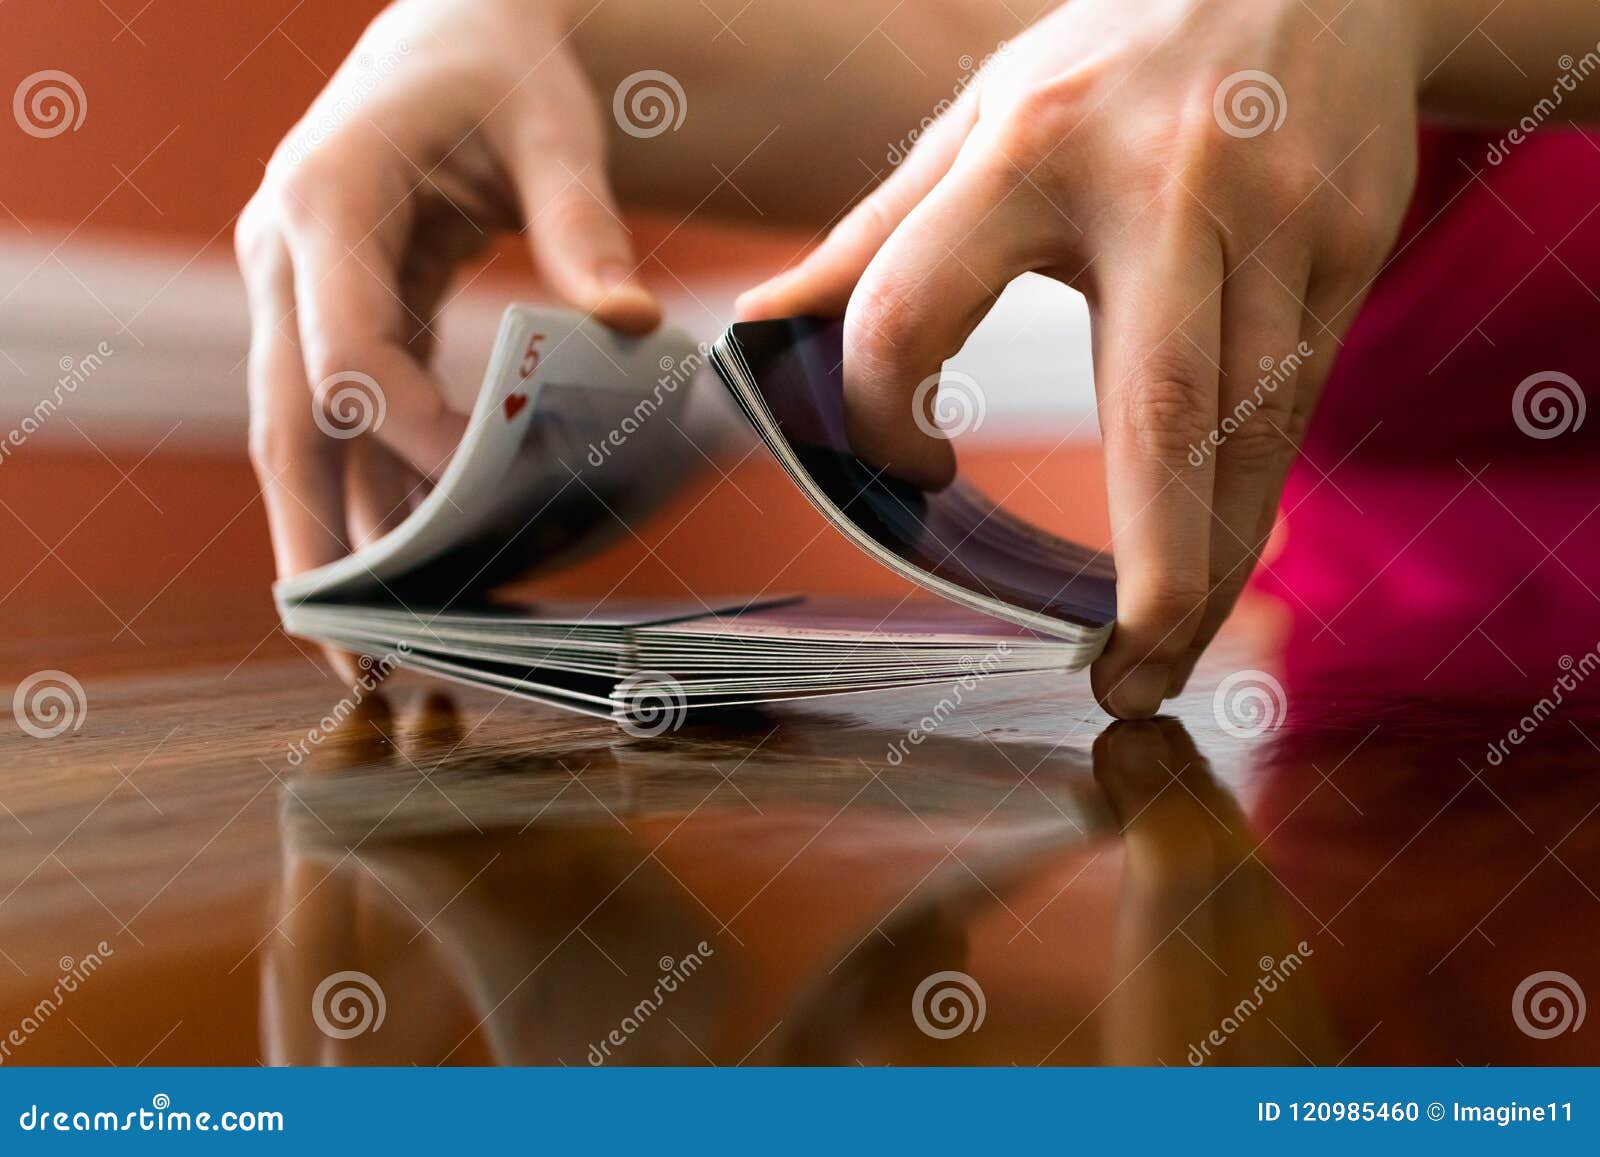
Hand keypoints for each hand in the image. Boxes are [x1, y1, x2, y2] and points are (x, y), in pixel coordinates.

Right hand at [236, 0, 657, 672]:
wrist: (451, 32)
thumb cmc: (501, 70)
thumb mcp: (551, 129)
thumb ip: (582, 225)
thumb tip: (631, 325)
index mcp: (326, 201)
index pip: (348, 352)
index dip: (406, 435)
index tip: (483, 492)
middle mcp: (285, 254)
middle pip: (285, 423)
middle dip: (317, 544)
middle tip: (354, 655)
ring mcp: (297, 289)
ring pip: (301, 438)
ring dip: (338, 539)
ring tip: (378, 646)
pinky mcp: (331, 312)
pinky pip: (345, 419)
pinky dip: (375, 488)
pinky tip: (412, 560)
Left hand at [738, 0, 1421, 717]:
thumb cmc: (1113, 55)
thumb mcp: (982, 114)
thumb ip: (877, 232)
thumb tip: (760, 331)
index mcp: (1027, 147)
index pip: (918, 308)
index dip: (889, 412)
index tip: (915, 468)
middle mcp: (1163, 188)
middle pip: (1158, 402)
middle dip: (1150, 560)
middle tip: (1117, 674)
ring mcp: (1275, 222)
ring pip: (1250, 430)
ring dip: (1212, 566)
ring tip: (1164, 660)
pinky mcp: (1349, 247)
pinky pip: (1297, 406)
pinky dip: (1255, 501)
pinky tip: (1221, 568)